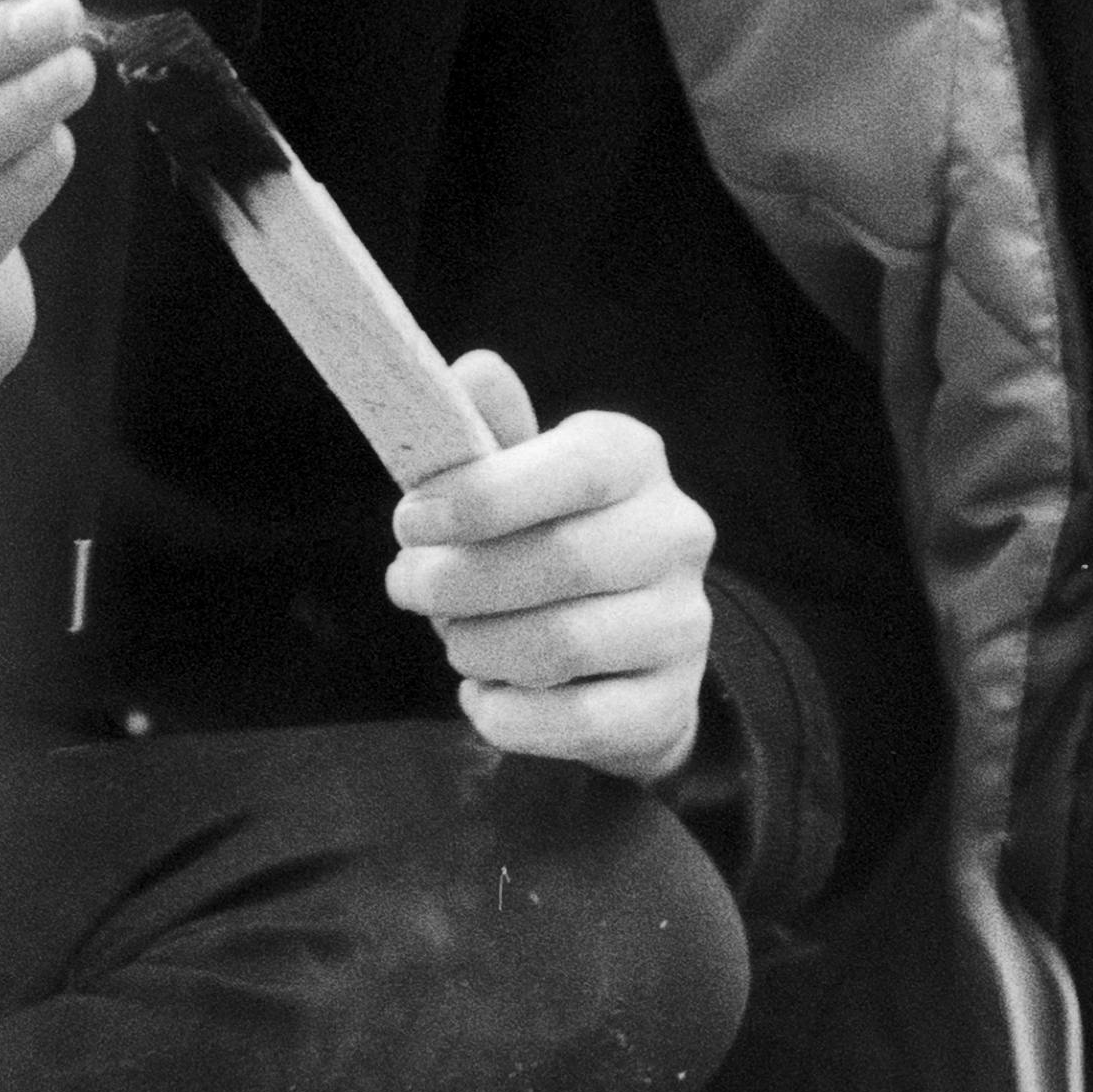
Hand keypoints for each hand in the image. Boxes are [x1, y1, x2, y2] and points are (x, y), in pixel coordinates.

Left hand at [386, 350, 713, 783]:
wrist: (621, 655)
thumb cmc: (544, 545)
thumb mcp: (511, 480)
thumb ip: (486, 436)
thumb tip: (474, 370)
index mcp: (633, 459)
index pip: (576, 468)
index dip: (484, 497)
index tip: (410, 521)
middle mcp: (677, 535)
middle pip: (564, 561)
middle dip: (460, 581)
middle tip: (408, 587)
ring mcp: (684, 626)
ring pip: (562, 645)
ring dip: (478, 647)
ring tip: (457, 639)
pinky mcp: (669, 705)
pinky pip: (575, 721)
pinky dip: (506, 714)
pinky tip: (485, 693)